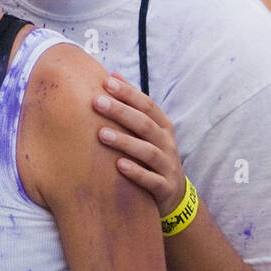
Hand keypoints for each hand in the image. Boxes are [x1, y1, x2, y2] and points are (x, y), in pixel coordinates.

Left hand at [93, 72, 186, 215]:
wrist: (173, 194)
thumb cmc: (150, 154)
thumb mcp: (145, 130)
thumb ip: (132, 105)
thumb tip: (112, 75)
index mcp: (162, 127)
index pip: (147, 105)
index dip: (129, 93)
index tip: (106, 82)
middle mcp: (167, 144)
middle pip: (145, 125)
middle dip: (121, 112)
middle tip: (96, 102)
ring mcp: (168, 166)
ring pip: (148, 152)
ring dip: (125, 142)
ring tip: (101, 134)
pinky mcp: (165, 188)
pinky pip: (151, 180)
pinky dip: (136, 172)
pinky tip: (118, 165)